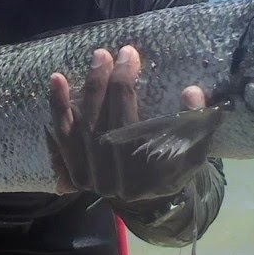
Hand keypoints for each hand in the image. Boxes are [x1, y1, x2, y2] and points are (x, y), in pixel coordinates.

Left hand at [48, 46, 208, 202]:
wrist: (148, 200)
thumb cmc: (173, 167)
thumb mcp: (194, 150)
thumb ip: (196, 123)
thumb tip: (192, 91)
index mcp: (149, 176)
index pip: (134, 123)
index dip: (127, 86)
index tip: (131, 55)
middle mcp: (118, 180)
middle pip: (108, 123)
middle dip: (109, 82)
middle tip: (111, 53)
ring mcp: (93, 178)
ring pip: (85, 128)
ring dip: (88, 88)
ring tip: (97, 58)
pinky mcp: (76, 173)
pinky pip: (64, 137)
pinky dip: (59, 107)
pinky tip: (57, 79)